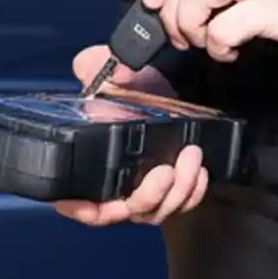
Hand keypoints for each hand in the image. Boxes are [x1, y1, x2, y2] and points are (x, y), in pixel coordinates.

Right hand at [52, 45, 208, 226]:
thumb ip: (94, 69)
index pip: (79, 202)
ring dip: (178, 190)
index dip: (81, 210)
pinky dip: (193, 191)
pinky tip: (198, 170)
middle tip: (164, 172)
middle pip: (127, 211)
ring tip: (190, 158)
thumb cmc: (133, 87)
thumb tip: (87, 66)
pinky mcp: (172, 191)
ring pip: (159, 211)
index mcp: (93, 166)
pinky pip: (183, 204)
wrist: (166, 90)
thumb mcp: (111, 73)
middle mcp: (118, 185)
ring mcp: (146, 191)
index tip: (92, 206)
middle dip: (148, 197)